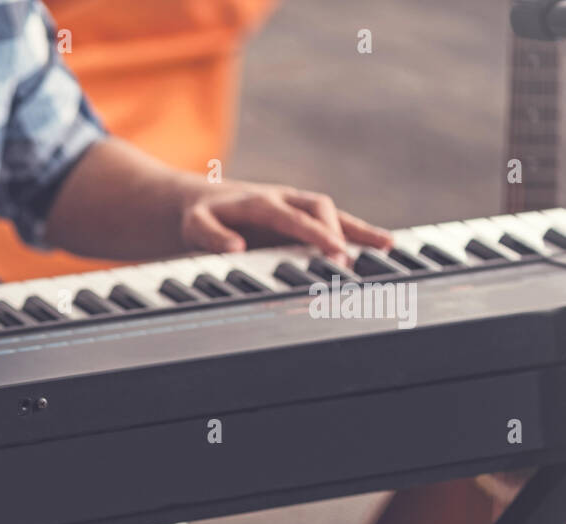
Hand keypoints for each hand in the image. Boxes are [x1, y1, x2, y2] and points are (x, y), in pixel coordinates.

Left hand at [180, 181, 392, 265]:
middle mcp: (284, 199)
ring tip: (388, 247)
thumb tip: (236, 249)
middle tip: (349, 263)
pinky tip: (384, 246)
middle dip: (337, 233)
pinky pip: (334, 222)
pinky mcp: (302, 217)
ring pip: (334, 214)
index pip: (293, 217)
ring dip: (359, 230)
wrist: (202, 202)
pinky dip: (358, 233)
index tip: (334, 250)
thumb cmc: (201, 217)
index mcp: (261, 202)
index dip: (316, 233)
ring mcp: (296, 206)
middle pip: (319, 210)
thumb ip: (213, 236)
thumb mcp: (196, 226)